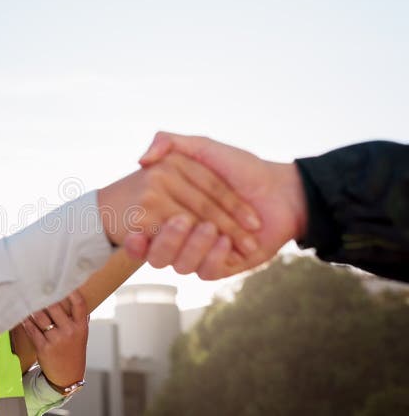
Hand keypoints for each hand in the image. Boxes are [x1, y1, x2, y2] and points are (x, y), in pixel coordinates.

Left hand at [21, 291, 88, 389]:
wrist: (68, 376)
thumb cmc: (73, 351)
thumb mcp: (81, 334)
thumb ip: (78, 317)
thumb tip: (73, 294)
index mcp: (81, 327)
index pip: (79, 304)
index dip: (72, 291)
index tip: (63, 280)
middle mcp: (70, 331)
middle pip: (55, 306)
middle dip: (45, 295)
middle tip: (36, 284)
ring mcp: (56, 340)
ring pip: (40, 316)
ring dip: (32, 306)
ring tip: (26, 297)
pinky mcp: (43, 347)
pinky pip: (31, 329)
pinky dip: (26, 320)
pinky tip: (22, 314)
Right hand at [135, 131, 307, 277]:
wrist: (281, 190)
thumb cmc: (241, 168)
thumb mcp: (202, 147)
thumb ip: (170, 143)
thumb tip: (141, 159)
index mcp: (169, 210)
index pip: (147, 227)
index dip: (138, 235)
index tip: (134, 231)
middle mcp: (182, 235)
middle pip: (159, 252)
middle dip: (167, 240)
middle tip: (180, 221)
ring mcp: (200, 252)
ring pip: (180, 266)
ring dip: (192, 248)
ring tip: (210, 228)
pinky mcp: (222, 266)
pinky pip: (207, 272)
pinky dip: (213, 256)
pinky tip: (225, 241)